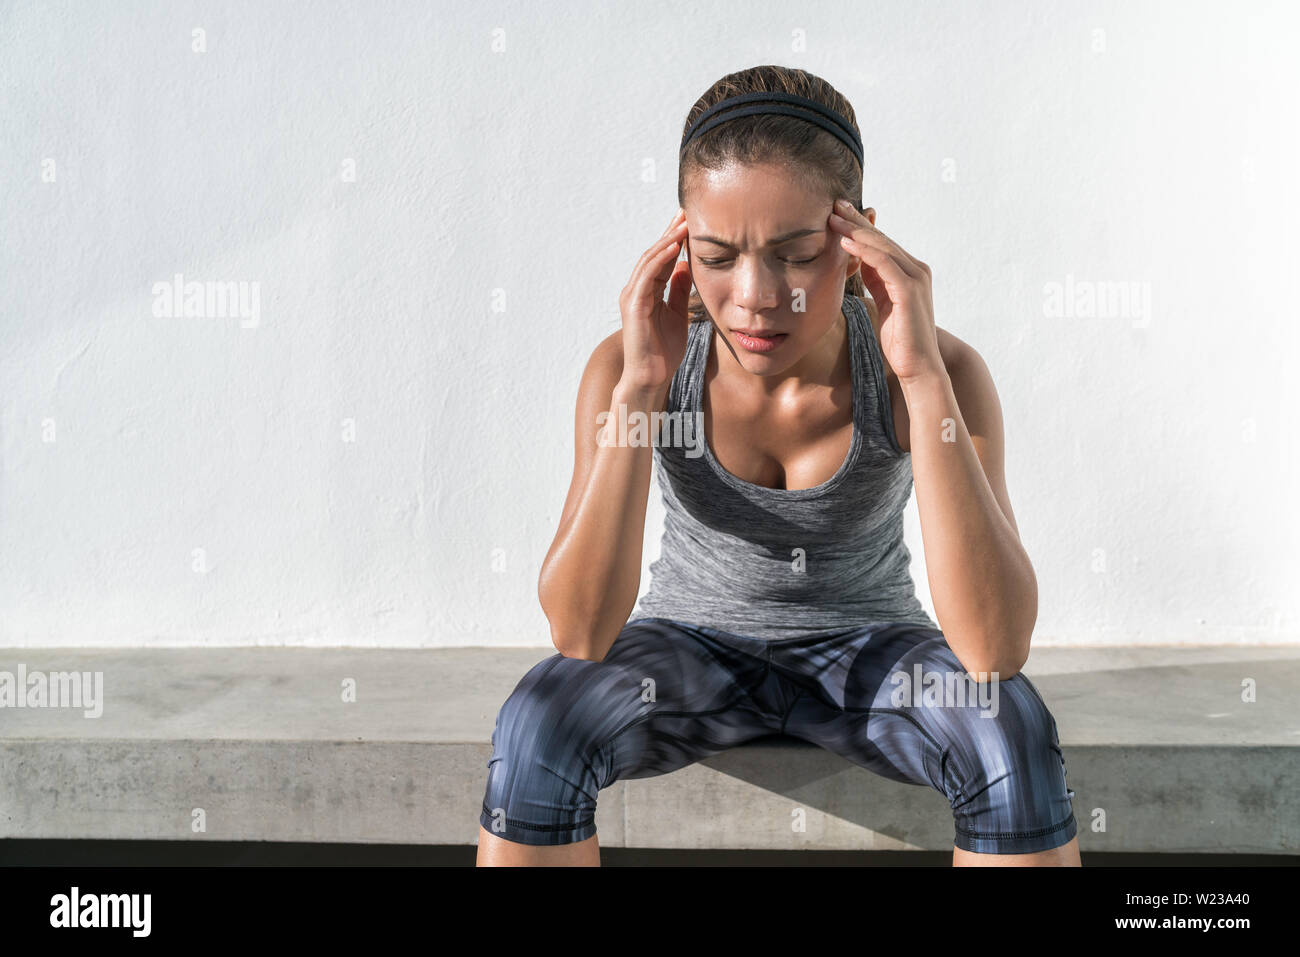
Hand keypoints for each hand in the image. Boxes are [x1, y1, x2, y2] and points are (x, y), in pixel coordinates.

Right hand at [617, 208, 693, 392]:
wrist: (651, 378)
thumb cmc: (663, 352)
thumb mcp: (678, 315)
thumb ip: (680, 291)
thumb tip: (687, 266)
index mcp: (648, 292)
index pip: (662, 259)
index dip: (675, 239)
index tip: (690, 221)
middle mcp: (637, 290)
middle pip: (654, 254)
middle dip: (670, 232)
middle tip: (686, 211)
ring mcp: (633, 297)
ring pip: (649, 261)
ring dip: (667, 240)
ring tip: (683, 222)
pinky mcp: (634, 306)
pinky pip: (647, 277)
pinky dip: (660, 260)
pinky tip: (675, 247)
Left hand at [828, 199, 943, 384]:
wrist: (918, 366)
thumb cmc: (899, 340)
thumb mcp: (884, 303)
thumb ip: (876, 281)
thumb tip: (859, 263)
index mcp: (909, 272)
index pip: (881, 243)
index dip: (859, 227)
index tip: (837, 214)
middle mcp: (916, 270)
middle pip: (881, 239)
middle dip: (856, 221)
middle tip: (834, 205)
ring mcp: (915, 278)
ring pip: (881, 246)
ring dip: (855, 231)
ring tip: (833, 219)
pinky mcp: (909, 290)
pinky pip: (883, 263)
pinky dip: (864, 251)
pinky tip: (845, 242)